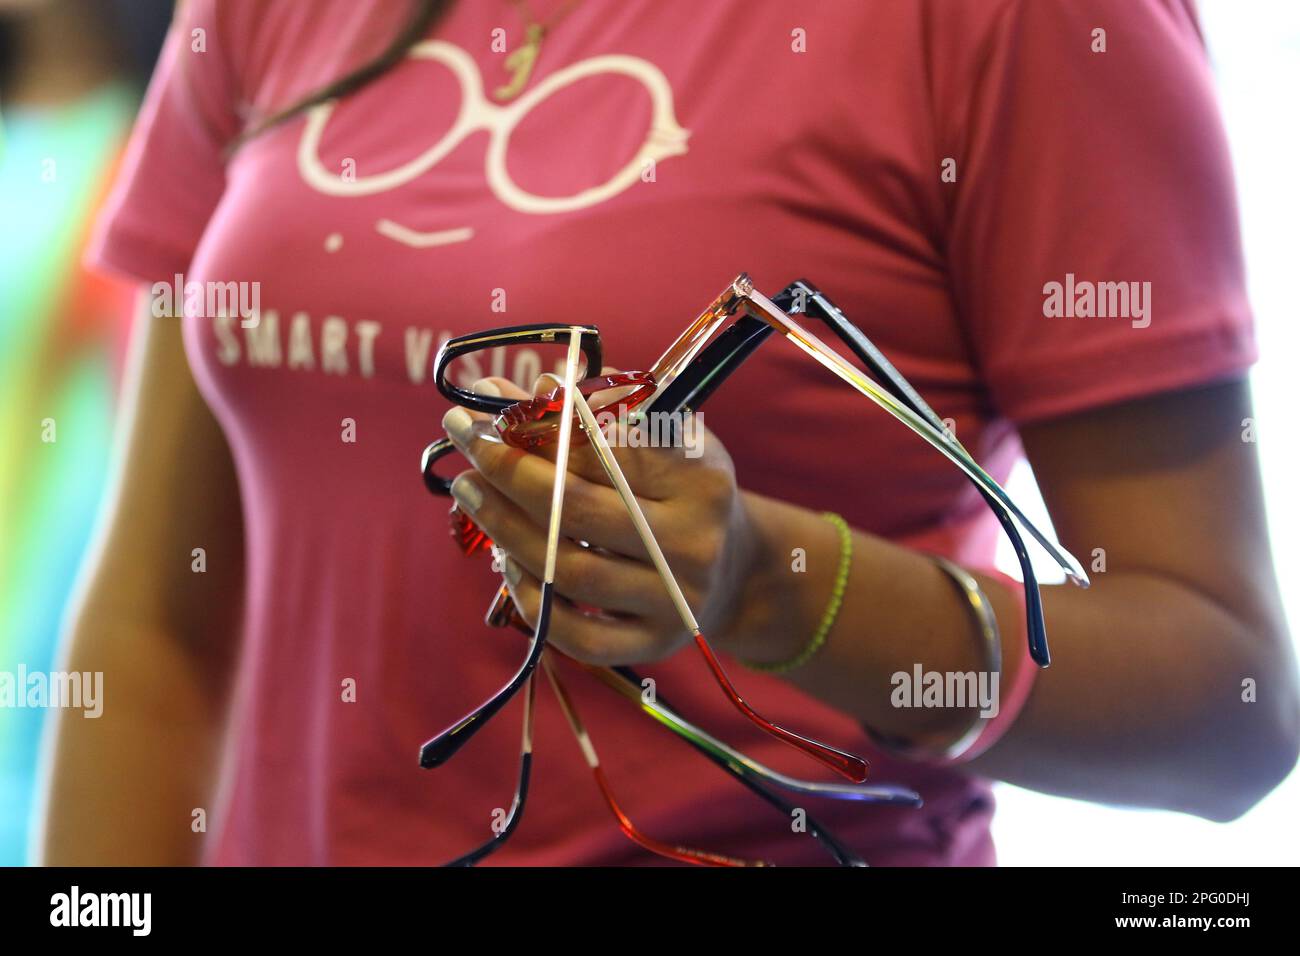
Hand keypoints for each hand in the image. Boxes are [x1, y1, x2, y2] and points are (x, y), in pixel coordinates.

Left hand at [441, 375, 759, 664]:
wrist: (735, 567)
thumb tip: (498, 391)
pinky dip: (533, 598)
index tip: (485, 406)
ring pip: (570, 572)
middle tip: (466, 443)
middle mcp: (693, 541)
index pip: (604, 447)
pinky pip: (578, 634)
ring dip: (505, 529)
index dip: (536, 426)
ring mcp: (675, 601)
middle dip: (507, 472)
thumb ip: (584, 414)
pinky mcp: (654, 645)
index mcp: (700, 476)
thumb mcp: (656, 439)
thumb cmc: (680, 488)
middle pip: (577, 509)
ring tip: (471, 492)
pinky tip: (508, 563)